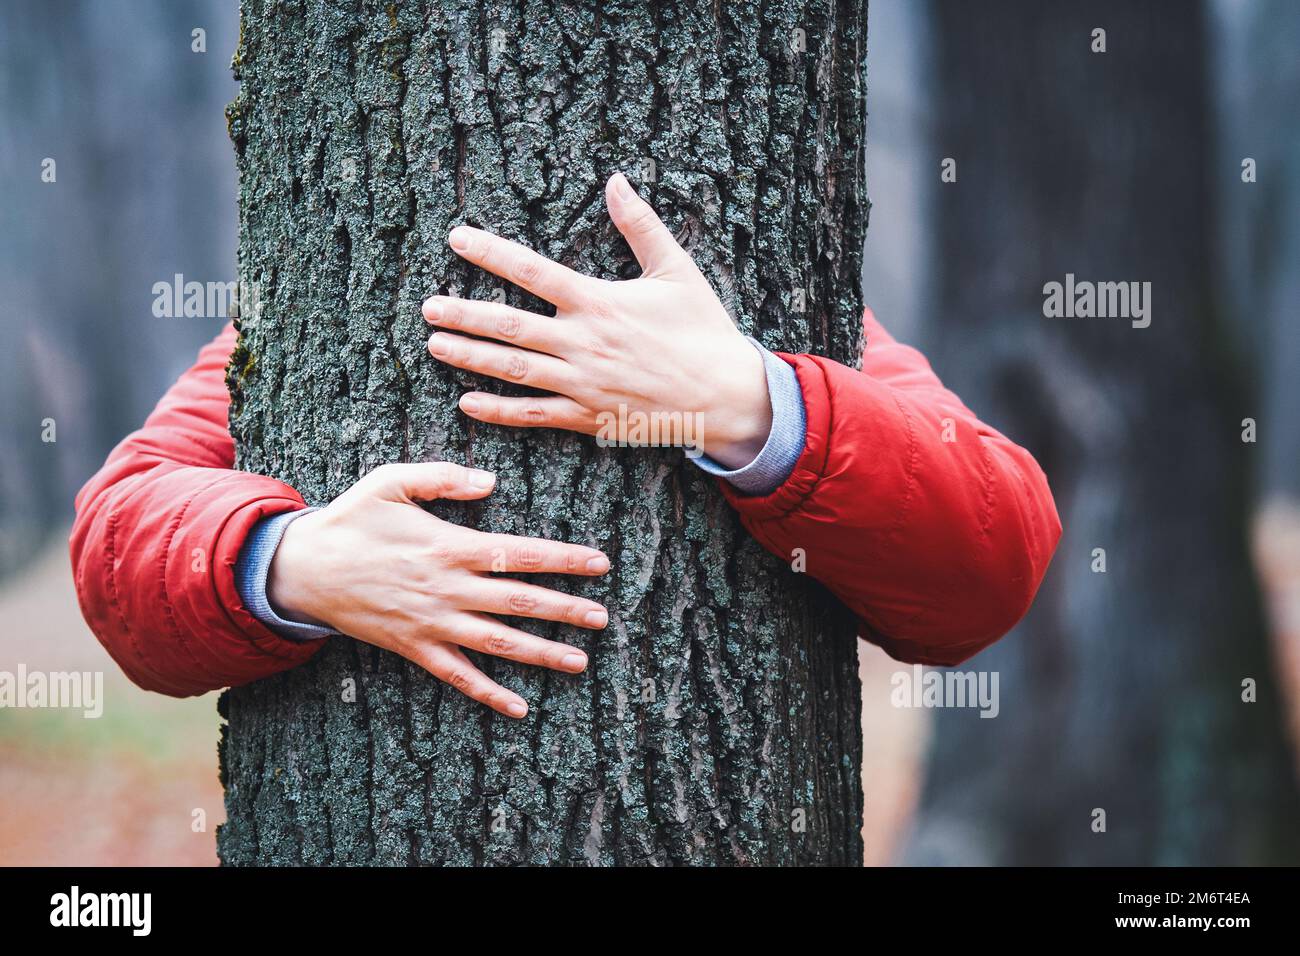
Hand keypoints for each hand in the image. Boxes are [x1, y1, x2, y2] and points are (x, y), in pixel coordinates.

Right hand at [267, 462, 609, 718]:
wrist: (303, 568)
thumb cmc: (353, 519)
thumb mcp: (391, 481)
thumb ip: (443, 477)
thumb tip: (490, 481)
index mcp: (449, 546)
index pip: (520, 554)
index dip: (563, 559)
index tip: (598, 563)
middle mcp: (448, 589)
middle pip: (519, 602)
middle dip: (565, 610)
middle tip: (603, 618)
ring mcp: (432, 623)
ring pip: (497, 642)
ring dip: (541, 653)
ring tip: (580, 661)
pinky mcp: (414, 648)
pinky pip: (458, 676)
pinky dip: (489, 694)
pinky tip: (519, 708)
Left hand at [422, 173, 771, 468]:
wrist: (726, 395)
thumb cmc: (703, 329)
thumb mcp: (677, 270)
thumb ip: (641, 225)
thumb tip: (616, 179)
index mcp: (600, 301)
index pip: (532, 271)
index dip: (491, 253)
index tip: (457, 239)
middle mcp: (583, 342)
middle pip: (509, 325)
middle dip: (464, 313)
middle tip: (427, 305)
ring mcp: (582, 383)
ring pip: (512, 369)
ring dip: (470, 356)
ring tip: (435, 344)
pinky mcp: (588, 417)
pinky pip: (534, 415)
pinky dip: (498, 411)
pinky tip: (467, 403)